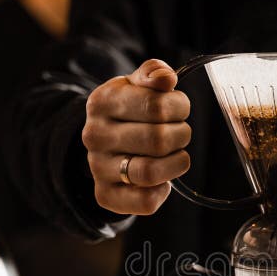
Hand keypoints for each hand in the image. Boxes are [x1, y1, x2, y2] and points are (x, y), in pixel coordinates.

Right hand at [82, 59, 190, 214]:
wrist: (103, 141)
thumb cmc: (128, 110)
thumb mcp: (137, 85)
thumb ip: (153, 73)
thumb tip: (166, 78)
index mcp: (101, 102)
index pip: (156, 106)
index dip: (180, 107)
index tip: (179, 108)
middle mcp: (94, 136)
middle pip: (157, 141)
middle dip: (181, 135)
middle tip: (180, 133)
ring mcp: (98, 168)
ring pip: (150, 172)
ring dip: (176, 164)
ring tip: (177, 155)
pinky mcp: (106, 196)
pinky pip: (145, 202)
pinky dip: (163, 191)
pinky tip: (163, 179)